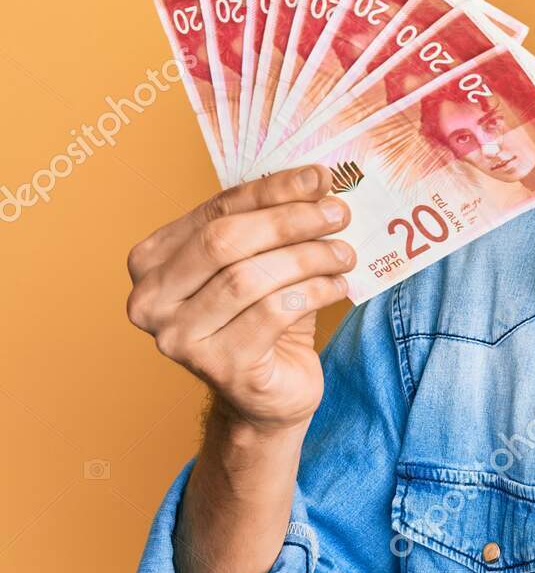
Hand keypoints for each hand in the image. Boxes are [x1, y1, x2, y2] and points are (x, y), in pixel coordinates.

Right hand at [125, 165, 353, 433]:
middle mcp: (151, 299)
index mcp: (152, 260)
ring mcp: (179, 338)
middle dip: (289, 220)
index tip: (320, 176)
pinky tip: (339, 286)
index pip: (216, 210)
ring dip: (308, 257)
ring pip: (249, 278)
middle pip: (225, 241)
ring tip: (345, 253)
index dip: (271, 189)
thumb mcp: (261, 263)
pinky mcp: (219, 366)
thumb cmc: (264, 320)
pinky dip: (314, 292)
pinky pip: (273, 313)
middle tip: (338, 213)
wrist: (267, 396)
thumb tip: (317, 179)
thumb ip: (271, 224)